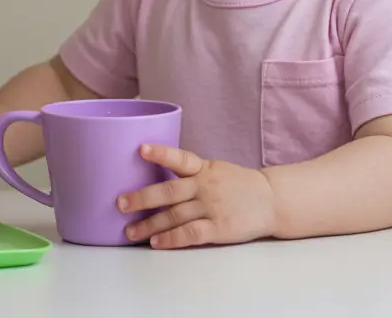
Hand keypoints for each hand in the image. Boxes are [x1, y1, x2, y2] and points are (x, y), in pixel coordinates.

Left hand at [119, 144, 275, 248]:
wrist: (271, 201)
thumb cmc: (237, 184)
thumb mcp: (215, 169)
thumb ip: (189, 173)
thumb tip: (153, 175)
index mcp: (204, 168)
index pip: (180, 158)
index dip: (160, 153)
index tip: (140, 149)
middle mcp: (205, 186)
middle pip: (168, 192)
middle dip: (142, 198)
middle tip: (120, 203)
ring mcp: (212, 208)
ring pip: (174, 216)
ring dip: (150, 225)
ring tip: (131, 232)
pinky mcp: (219, 228)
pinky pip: (190, 234)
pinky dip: (171, 239)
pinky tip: (157, 242)